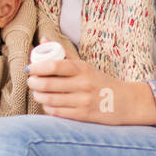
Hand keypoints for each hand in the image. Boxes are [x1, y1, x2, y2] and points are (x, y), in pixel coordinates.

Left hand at [25, 51, 155, 125]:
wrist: (125, 102)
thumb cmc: (100, 81)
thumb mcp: (85, 66)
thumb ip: (64, 54)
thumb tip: (43, 40)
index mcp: (82, 69)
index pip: (54, 65)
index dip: (37, 67)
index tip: (30, 68)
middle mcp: (83, 84)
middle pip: (48, 83)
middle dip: (34, 83)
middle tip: (30, 81)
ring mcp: (83, 101)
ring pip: (50, 99)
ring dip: (38, 96)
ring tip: (36, 93)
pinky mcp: (83, 115)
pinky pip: (57, 112)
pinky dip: (47, 108)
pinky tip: (47, 104)